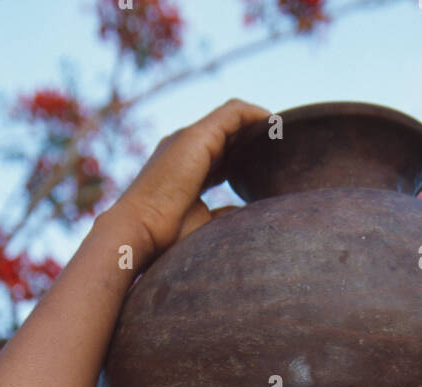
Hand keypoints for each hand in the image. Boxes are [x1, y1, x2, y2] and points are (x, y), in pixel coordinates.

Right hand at [108, 98, 270, 261]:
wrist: (138, 231)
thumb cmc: (163, 237)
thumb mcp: (203, 225)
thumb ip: (223, 216)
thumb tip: (246, 218)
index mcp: (186, 169)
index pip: (220, 154)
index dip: (244, 155)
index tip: (268, 163)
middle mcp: (185, 148)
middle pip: (227, 133)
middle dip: (254, 137)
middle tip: (283, 147)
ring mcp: (189, 139)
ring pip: (232, 118)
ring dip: (258, 123)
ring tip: (283, 133)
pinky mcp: (197, 137)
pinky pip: (234, 114)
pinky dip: (255, 116)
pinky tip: (274, 124)